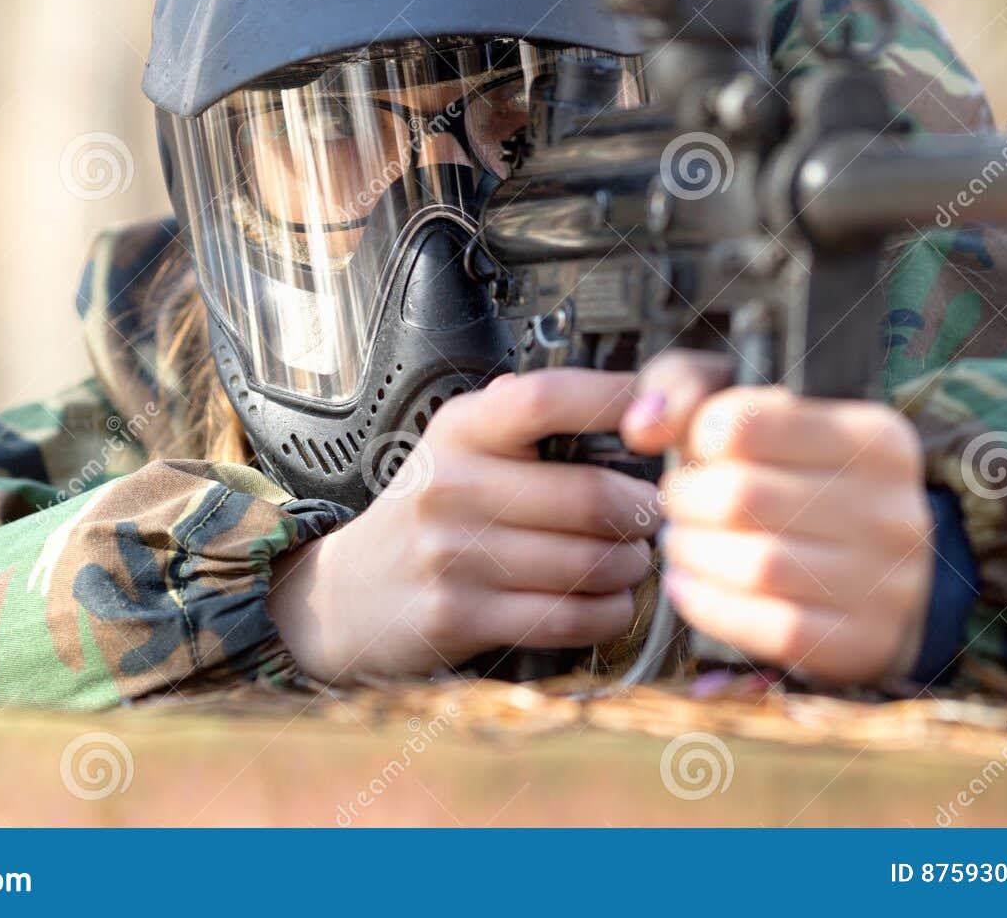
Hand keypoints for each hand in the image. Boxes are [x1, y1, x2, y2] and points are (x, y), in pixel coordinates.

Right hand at [267, 370, 657, 682]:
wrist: (348, 594)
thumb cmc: (429, 514)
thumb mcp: (457, 447)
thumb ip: (524, 418)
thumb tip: (627, 391)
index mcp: (460, 429)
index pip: (545, 398)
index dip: (613, 401)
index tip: (658, 417)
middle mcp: (451, 485)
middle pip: (588, 497)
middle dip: (643, 512)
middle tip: (655, 516)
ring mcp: (451, 554)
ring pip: (586, 563)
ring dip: (631, 566)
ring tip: (633, 560)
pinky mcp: (457, 616)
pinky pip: (565, 616)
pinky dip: (608, 612)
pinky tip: (610, 601)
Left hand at [620, 352, 932, 684]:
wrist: (894, 571)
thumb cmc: (807, 478)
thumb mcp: (762, 411)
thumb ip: (691, 389)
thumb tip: (642, 425)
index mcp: (873, 436)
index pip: (750, 422)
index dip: (698, 437)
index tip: (696, 450)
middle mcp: (889, 506)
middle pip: (743, 497)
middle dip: (686, 500)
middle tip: (678, 503)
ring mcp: (885, 580)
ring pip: (756, 567)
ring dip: (693, 553)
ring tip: (682, 542)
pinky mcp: (863, 641)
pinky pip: (769, 629)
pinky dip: (709, 606)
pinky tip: (689, 586)